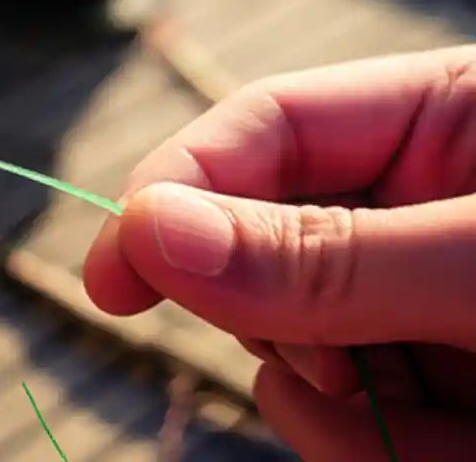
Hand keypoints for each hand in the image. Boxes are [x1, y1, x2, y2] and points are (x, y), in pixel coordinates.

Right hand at [83, 45, 475, 460]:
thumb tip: (147, 230)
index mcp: (446, 122)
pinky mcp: (446, 396)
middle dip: (278, 325)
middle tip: (335, 366)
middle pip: (264, 251)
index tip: (111, 276)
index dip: (176, 188)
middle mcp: (423, 211)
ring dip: (340, 413)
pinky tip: (464, 454)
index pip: (269, 127)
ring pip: (298, 356)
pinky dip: (380, 453)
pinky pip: (351, 427)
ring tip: (454, 431)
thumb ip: (324, 254)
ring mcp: (431, 308)